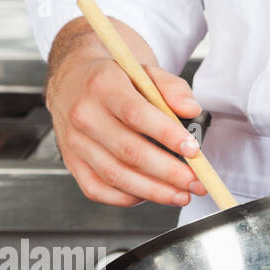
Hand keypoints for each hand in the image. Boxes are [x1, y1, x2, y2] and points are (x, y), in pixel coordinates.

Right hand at [45, 17, 207, 206]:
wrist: (73, 81)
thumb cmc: (115, 80)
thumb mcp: (145, 71)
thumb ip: (172, 88)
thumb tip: (191, 109)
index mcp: (102, 85)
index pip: (136, 114)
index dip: (167, 136)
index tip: (194, 151)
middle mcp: (84, 115)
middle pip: (129, 151)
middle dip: (169, 173)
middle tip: (197, 183)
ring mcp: (74, 142)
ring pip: (116, 175)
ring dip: (154, 191)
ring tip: (182, 195)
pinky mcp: (72, 162)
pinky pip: (98, 190)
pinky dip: (127, 198)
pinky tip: (150, 194)